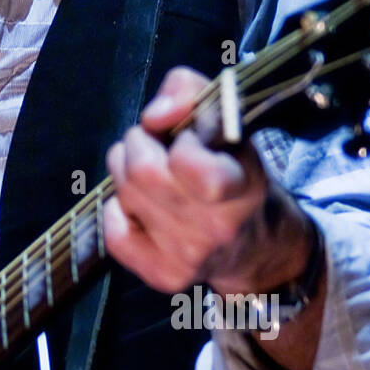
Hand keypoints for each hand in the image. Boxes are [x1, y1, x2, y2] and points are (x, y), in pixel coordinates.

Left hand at [103, 66, 314, 296]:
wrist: (256, 244)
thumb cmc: (235, 170)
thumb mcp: (227, 118)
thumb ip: (189, 92)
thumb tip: (154, 115)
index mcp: (241, 186)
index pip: (188, 163)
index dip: (178, 139)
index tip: (189, 137)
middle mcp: (217, 228)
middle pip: (141, 172)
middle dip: (138, 144)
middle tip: (154, 145)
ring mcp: (189, 257)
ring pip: (124, 196)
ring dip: (126, 172)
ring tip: (150, 172)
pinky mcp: (165, 277)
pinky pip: (114, 234)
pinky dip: (119, 212)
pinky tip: (141, 207)